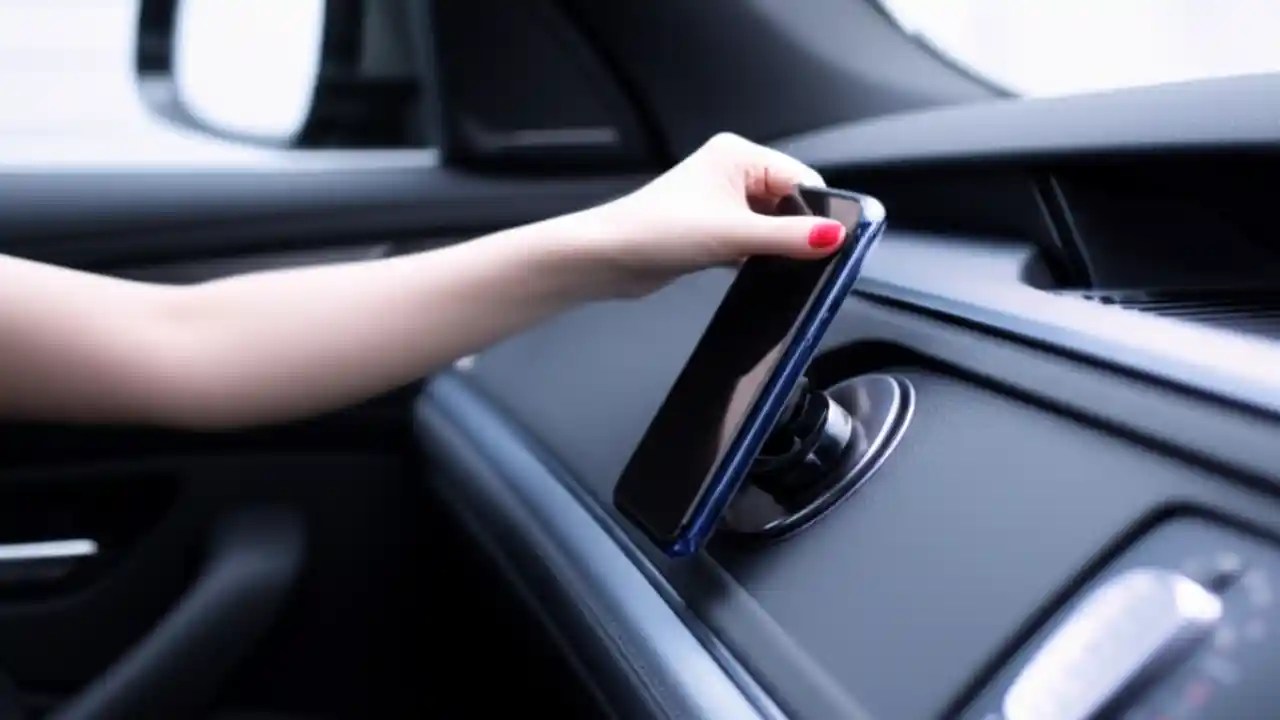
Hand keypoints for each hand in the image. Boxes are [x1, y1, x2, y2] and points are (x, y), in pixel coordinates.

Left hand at [581, 132, 847, 297]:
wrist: (606, 259)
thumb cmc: (654, 231)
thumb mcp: (734, 234)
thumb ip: (790, 237)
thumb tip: (836, 236)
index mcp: (737, 154)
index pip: (799, 178)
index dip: (818, 211)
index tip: (834, 241)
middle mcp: (729, 172)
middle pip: (787, 202)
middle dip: (796, 231)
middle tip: (805, 258)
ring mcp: (718, 202)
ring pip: (769, 224)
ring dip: (773, 246)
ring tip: (769, 264)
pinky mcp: (710, 230)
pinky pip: (750, 241)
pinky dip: (756, 256)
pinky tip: (754, 271)